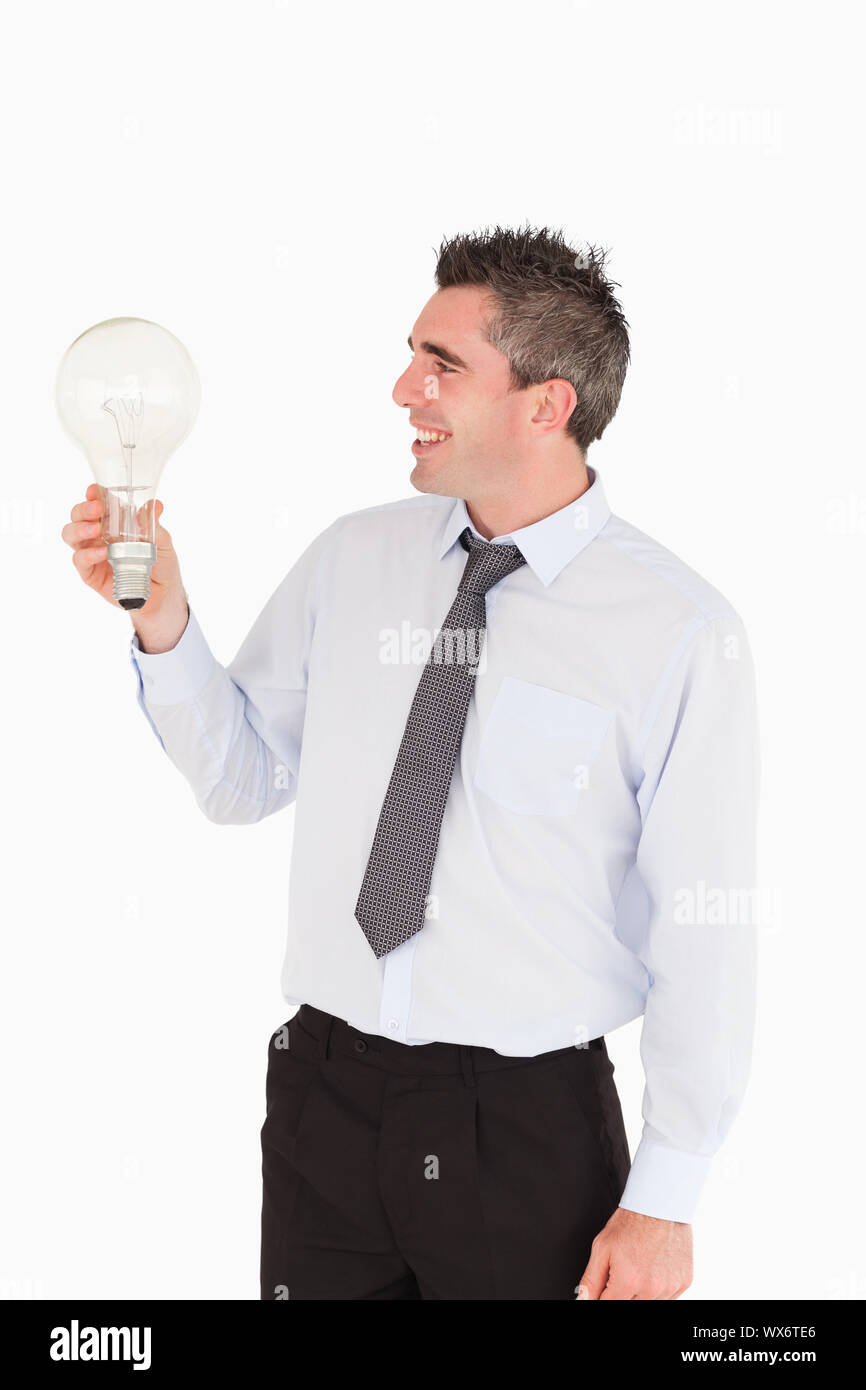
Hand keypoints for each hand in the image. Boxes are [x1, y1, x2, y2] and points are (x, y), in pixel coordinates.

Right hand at [61, 483, 188, 650]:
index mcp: (113, 522)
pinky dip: (88, 554)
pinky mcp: (90, 574)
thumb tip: (155, 505)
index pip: (97, 503)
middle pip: (77, 516)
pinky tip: (102, 553)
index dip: (93, 494)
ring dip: (80, 529)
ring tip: (96, 530)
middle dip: (83, 509)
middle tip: (97, 509)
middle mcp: (98, 535)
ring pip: (71, 536)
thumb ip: (154, 524)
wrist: (164, 595)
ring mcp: (92, 553)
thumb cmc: (161, 564)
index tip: (95, 490)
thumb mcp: (163, 542)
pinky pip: (80, 561)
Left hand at [576, 1207, 692, 1299]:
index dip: (603, 1296)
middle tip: (623, 1271)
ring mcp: (670, 1287)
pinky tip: (653, 1268)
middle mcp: (651, 1289)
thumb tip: (583, 1300)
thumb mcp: (602, 1247)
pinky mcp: (684, 1282)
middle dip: (622, 1293)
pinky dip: (658, 1288)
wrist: (661, 1204)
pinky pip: (668, 1297)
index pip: (609, 1306)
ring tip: (639, 1266)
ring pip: (649, 1303)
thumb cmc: (631, 1222)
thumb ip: (591, 1280)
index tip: (605, 1288)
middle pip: (630, 1306)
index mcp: (628, 1281)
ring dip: (641, 1292)